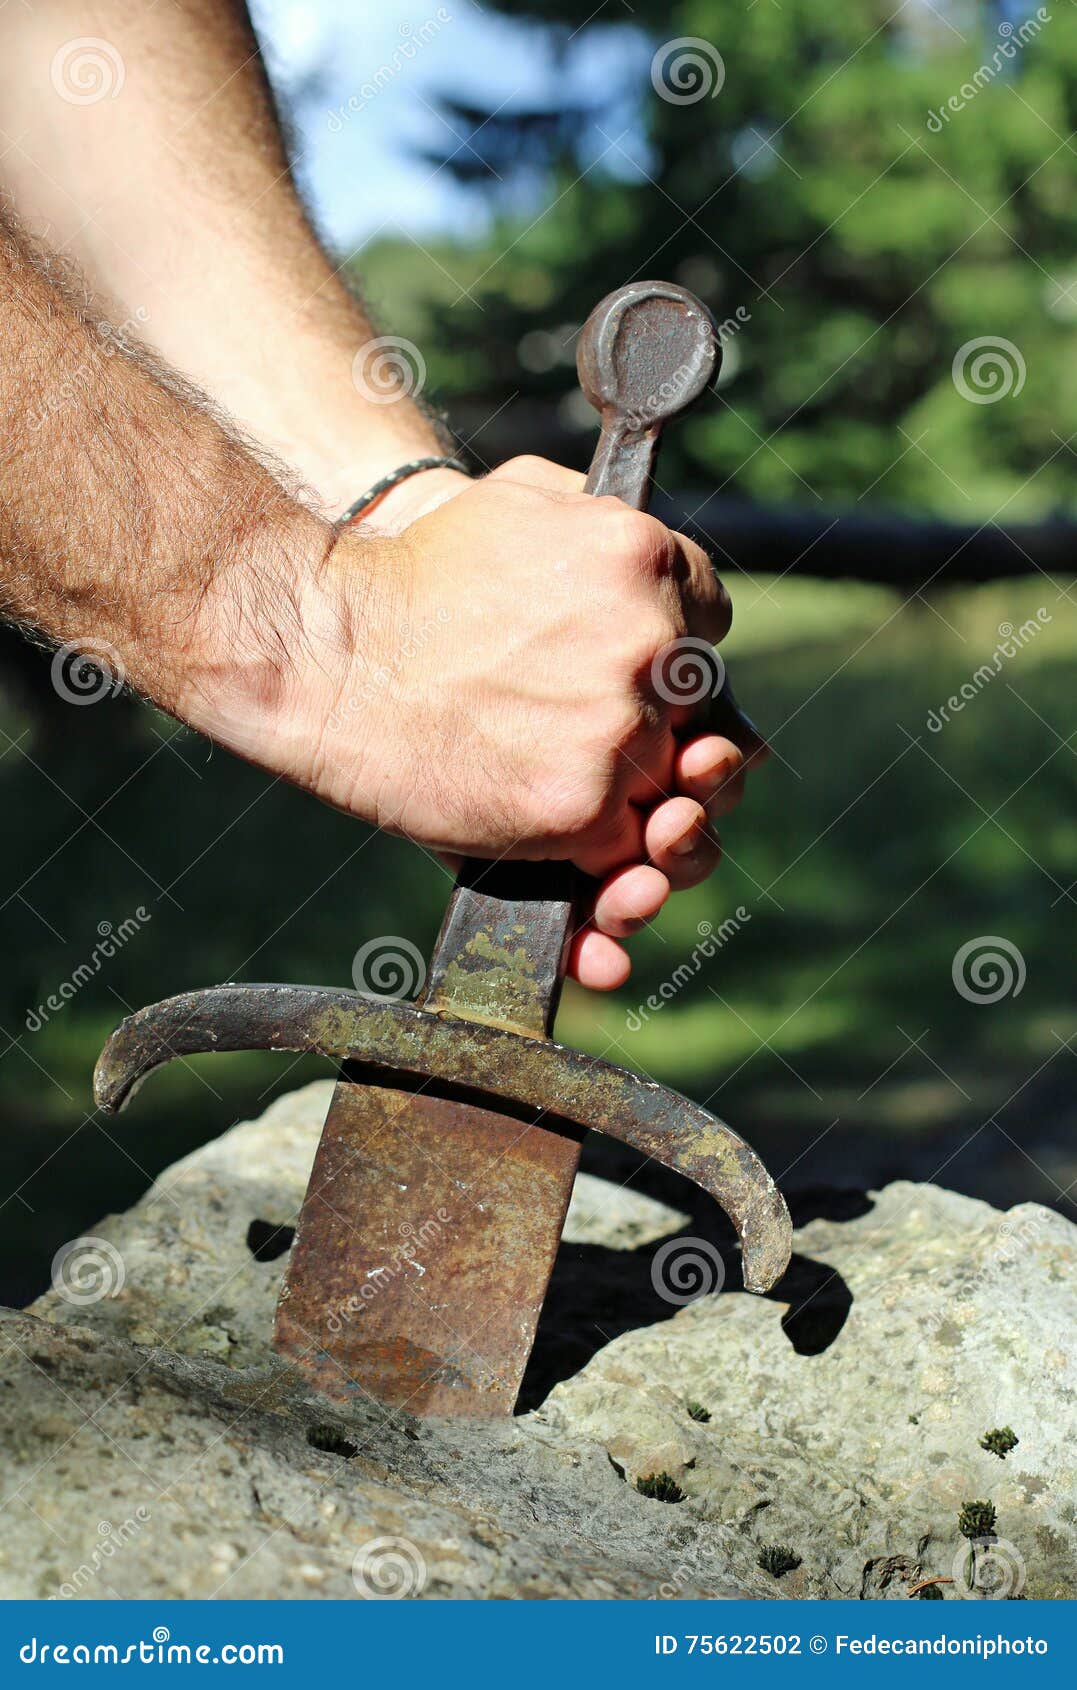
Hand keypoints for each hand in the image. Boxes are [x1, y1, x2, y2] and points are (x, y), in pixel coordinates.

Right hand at [217, 457, 765, 990]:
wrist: (324, 647)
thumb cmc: (408, 574)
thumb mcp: (520, 499)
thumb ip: (600, 521)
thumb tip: (651, 564)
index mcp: (645, 558)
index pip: (709, 624)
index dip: (671, 659)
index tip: (636, 678)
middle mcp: (654, 644)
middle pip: (698, 713)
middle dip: (662, 732)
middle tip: (609, 746)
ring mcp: (622, 729)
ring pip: (669, 788)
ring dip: (638, 803)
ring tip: (589, 799)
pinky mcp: (583, 805)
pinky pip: (621, 848)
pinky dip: (595, 857)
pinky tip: (560, 842)